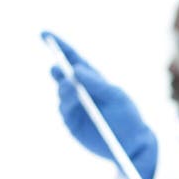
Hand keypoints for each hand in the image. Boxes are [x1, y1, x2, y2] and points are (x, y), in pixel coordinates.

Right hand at [42, 31, 157, 178]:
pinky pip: (65, 111)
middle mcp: (80, 91)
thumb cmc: (128, 115)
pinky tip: (74, 98)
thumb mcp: (116, 96)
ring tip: (72, 86)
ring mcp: (74, 108)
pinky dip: (68, 103)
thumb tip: (76, 69)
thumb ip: (97, 83)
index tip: (45, 35)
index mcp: (92, 79)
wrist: (133, 144)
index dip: (59, 47)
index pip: (73, 59)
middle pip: (62, 76)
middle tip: (58, 68)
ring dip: (66, 88)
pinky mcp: (72, 124)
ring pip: (63, 93)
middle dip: (59, 70)